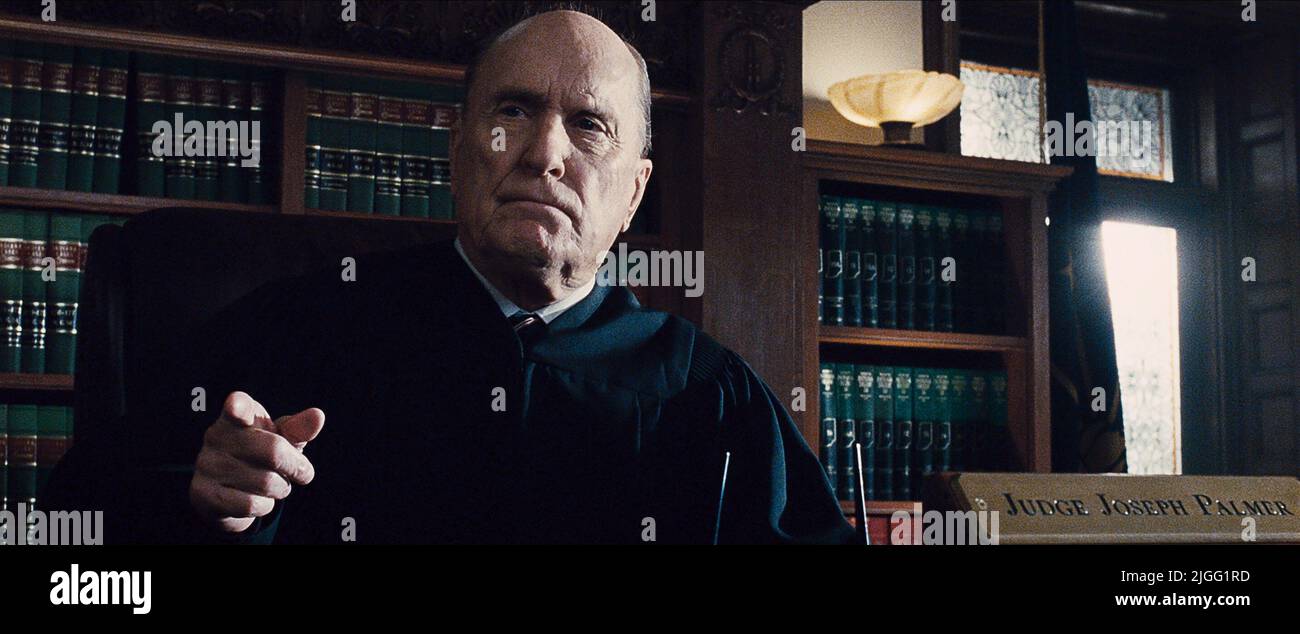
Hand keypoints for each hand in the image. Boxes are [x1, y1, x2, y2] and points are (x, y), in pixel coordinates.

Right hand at [189, 391, 324, 532]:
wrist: (230, 494)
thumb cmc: (261, 457)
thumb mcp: (281, 440)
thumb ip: (298, 429)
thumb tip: (318, 416)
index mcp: (236, 416)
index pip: (238, 407)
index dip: (238, 407)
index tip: (235, 406)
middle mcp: (216, 437)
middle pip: (274, 451)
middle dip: (296, 467)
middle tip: (303, 472)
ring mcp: (207, 465)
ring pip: (266, 482)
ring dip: (281, 489)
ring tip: (275, 486)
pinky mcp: (204, 494)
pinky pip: (250, 504)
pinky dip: (265, 506)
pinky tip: (259, 500)